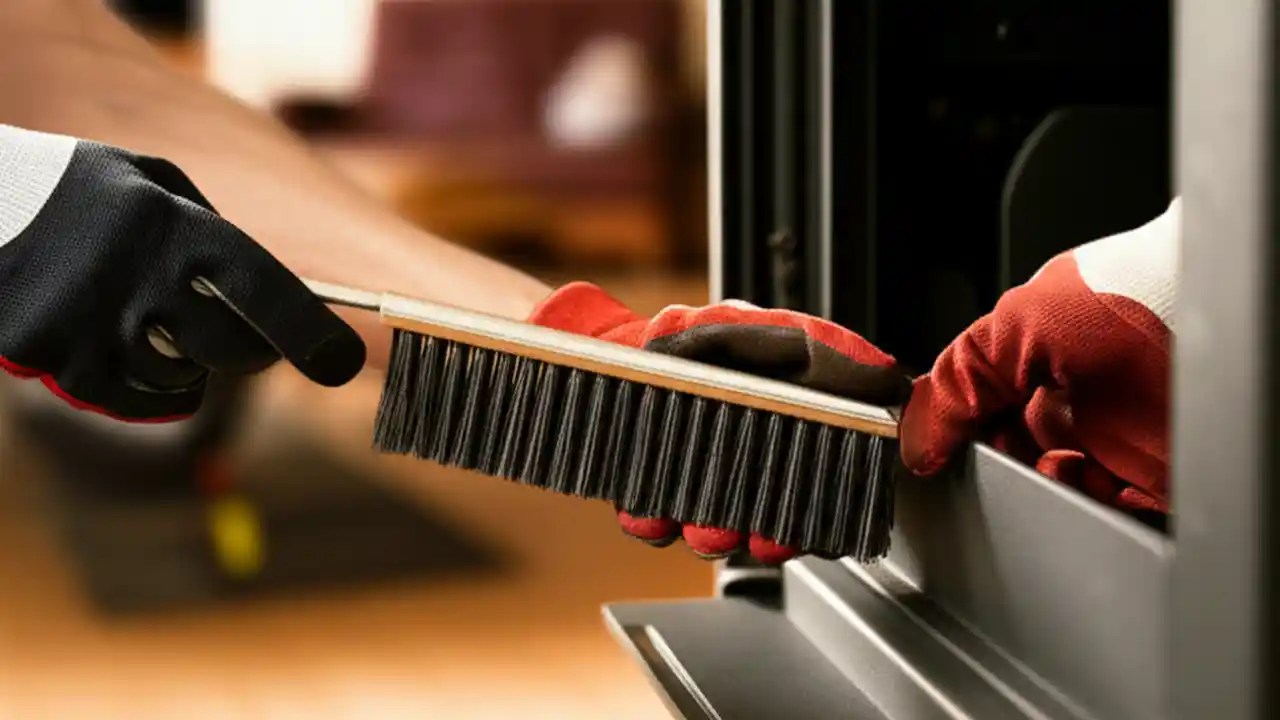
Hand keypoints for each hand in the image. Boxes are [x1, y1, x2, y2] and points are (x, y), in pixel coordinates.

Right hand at [0, 125, 364, 420]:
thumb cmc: (85, 193)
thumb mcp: (152, 182)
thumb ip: (215, 231)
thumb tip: (280, 296)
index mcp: (175, 226)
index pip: (262, 290)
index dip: (309, 332)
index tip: (342, 362)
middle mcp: (139, 278)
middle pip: (232, 353)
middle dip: (251, 352)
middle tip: (243, 337)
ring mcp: (94, 323)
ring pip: (183, 380)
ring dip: (184, 361)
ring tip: (145, 315)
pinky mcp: (55, 359)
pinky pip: (133, 400)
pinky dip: (140, 385)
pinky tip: (115, 342)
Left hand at [529, 282, 911, 563]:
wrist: (628, 344)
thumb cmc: (707, 336)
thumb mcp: (774, 333)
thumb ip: (832, 355)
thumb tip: (890, 378)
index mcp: (788, 444)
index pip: (818, 501)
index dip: (820, 521)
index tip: (814, 528)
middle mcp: (745, 477)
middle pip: (768, 533)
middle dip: (765, 539)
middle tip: (760, 536)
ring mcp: (697, 491)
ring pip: (713, 539)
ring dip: (711, 537)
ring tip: (704, 524)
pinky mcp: (648, 495)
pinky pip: (652, 525)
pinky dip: (650, 520)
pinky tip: (648, 508)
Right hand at [899, 198, 1178, 512]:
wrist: (1211, 318)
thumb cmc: (1128, 296)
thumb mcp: (1008, 330)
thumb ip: (952, 383)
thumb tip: (914, 440)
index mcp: (1045, 350)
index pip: (986, 401)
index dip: (959, 424)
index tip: (933, 447)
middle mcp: (1084, 392)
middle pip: (1019, 448)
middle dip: (998, 458)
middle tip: (984, 456)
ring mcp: (1122, 435)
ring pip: (1059, 485)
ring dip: (1040, 482)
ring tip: (1044, 462)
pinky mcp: (1158, 475)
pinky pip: (1112, 513)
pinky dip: (1087, 506)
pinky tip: (1078, 478)